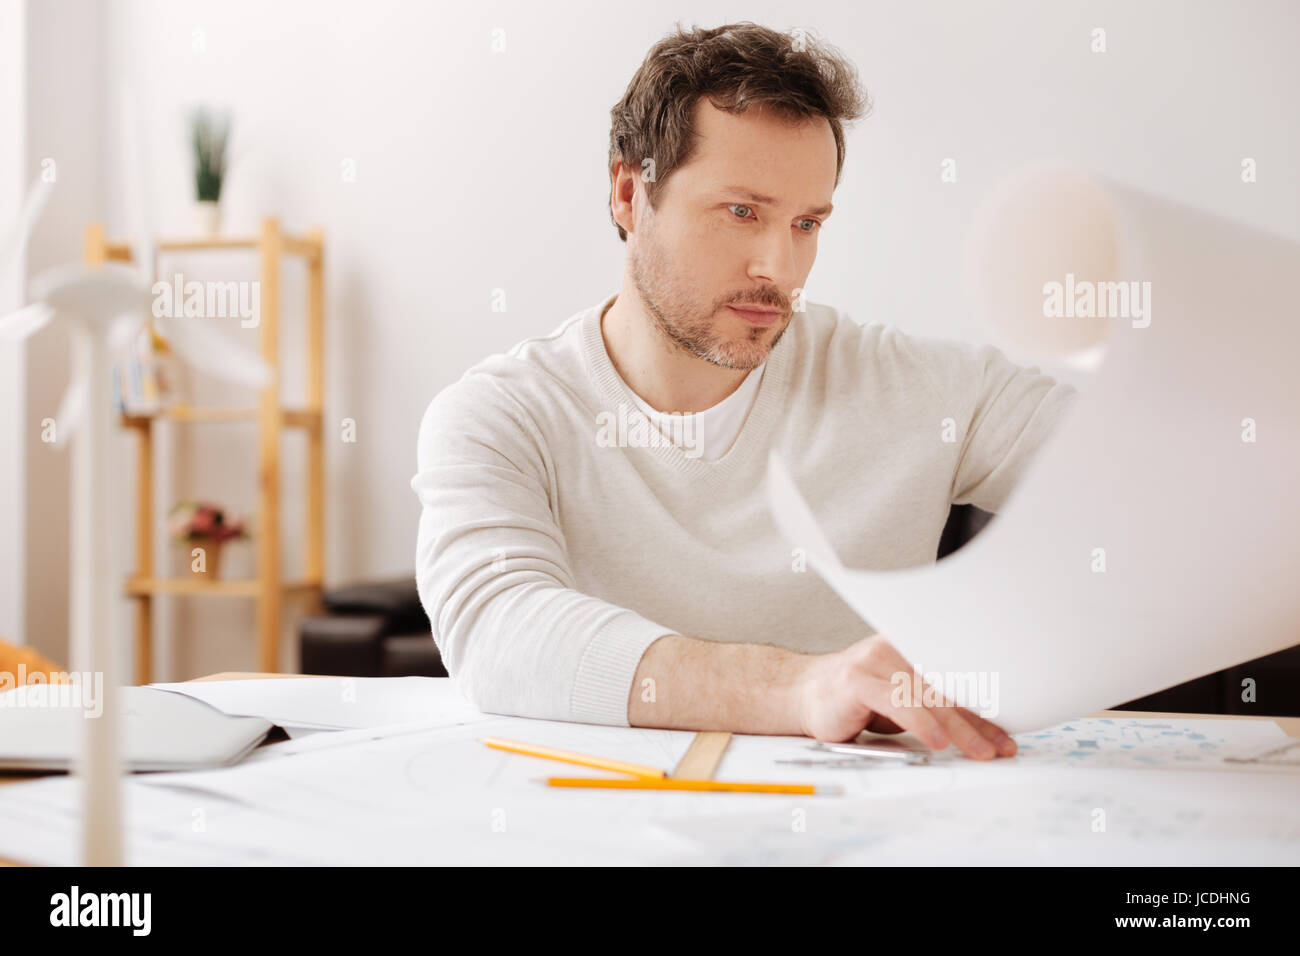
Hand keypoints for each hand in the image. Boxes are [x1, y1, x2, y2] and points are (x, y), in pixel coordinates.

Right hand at [794, 634, 1016, 758]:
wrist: (799, 694)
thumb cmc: (851, 701)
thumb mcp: (897, 703)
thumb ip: (929, 707)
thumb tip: (978, 728)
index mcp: (910, 649)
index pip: (955, 681)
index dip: (983, 709)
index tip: (1006, 736)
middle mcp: (895, 649)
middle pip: (946, 689)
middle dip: (977, 722)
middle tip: (1001, 748)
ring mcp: (875, 662)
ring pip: (927, 697)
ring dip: (958, 728)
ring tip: (979, 752)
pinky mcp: (857, 680)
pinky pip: (898, 702)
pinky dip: (922, 723)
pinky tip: (937, 741)